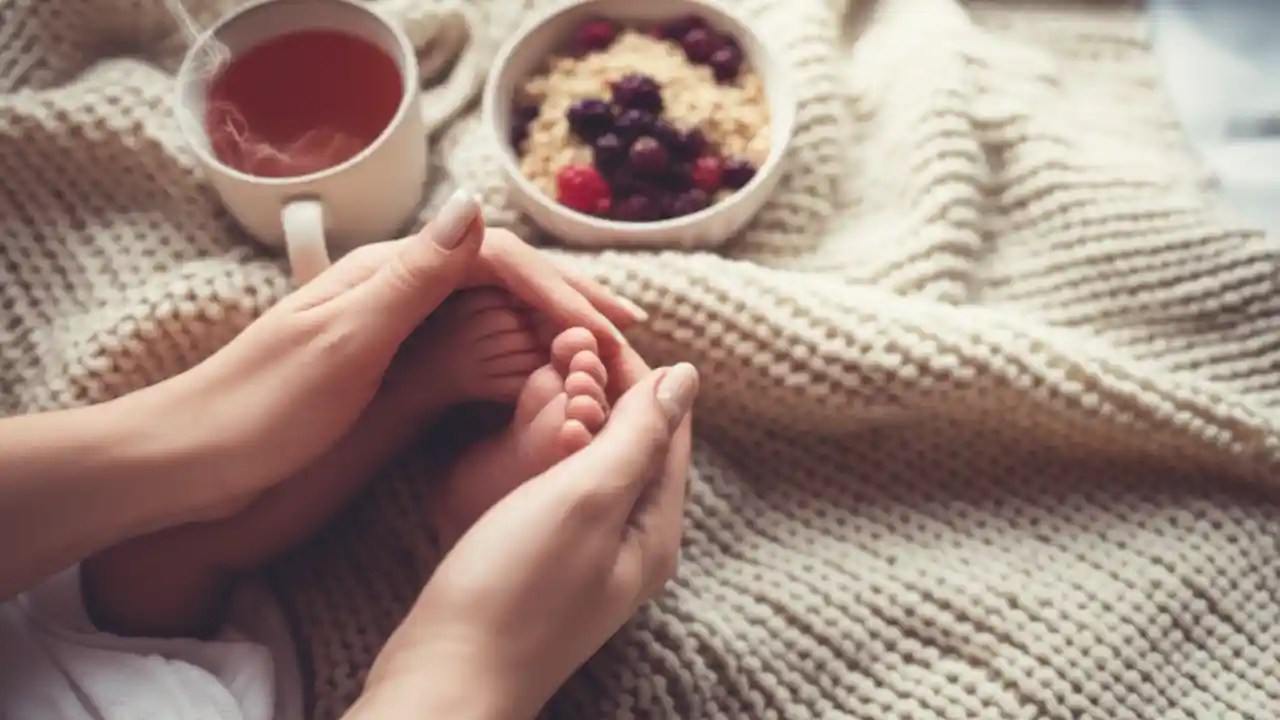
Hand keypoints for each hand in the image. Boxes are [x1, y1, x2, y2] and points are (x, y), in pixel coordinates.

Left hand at [151, 190, 639, 521]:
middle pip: (502, 275)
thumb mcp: (343, 343)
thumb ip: (414, 277)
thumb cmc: (259, 409)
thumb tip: (476, 206)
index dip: (558, 291)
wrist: (191, 461)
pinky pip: (470, 342)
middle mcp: (394, 286)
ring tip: (604, 349)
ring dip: (551, 323)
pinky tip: (540, 373)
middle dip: (569, 299)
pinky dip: (517, 353)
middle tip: (629, 331)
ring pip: (491, 307)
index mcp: (386, 271)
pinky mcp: (388, 362)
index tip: (606, 333)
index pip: (496, 258)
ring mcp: (392, 323)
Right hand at [347, 348, 697, 719]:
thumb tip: (687, 377)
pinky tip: (528, 429)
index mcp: (657, 529)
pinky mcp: (550, 565)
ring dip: (582, 412)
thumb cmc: (516, 588)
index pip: (667, 427)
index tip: (592, 324)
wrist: (446, 674)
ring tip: (548, 368)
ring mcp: (591, 557)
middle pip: (638, 444)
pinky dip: (554, 447)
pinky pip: (567, 488)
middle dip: (610, 386)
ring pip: (601, 463)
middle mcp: (634, 544)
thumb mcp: (585, 498)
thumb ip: (638, 435)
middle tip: (563, 339)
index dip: (637, 370)